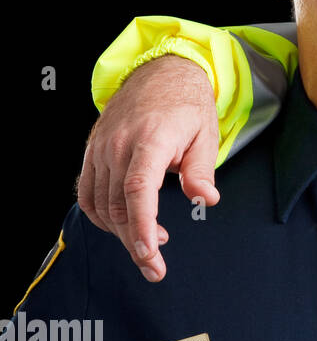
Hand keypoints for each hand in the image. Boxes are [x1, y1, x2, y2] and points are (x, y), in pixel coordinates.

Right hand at [77, 56, 220, 281]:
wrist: (160, 73)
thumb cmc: (187, 106)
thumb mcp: (206, 135)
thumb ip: (201, 170)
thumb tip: (205, 200)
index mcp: (150, 140)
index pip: (138, 190)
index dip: (141, 225)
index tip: (148, 253)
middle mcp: (118, 145)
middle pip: (119, 205)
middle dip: (135, 242)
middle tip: (155, 267)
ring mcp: (100, 149)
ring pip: (100, 204)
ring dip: (121, 232)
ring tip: (151, 242)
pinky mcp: (91, 152)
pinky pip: (87, 193)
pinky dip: (102, 216)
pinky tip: (124, 225)